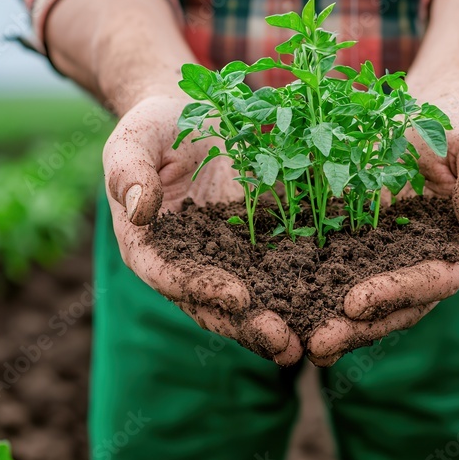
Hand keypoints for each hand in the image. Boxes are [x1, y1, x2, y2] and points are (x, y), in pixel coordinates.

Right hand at [103, 95, 304, 364]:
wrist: (188, 114)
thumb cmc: (152, 127)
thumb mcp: (133, 140)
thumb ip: (129, 172)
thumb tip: (140, 210)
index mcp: (147, 245)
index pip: (168, 276)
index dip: (201, 289)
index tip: (237, 297)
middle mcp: (186, 261)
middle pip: (211, 304)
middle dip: (247, 326)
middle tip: (283, 345)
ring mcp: (223, 257)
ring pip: (248, 300)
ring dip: (275, 322)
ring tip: (305, 345)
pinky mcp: (255, 242)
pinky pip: (277, 268)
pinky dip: (299, 287)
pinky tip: (328, 303)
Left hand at [305, 90, 458, 365]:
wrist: (428, 112)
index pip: (434, 280)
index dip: (396, 294)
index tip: (356, 302)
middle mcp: (429, 265)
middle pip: (397, 308)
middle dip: (358, 328)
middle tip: (318, 345)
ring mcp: (395, 262)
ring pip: (368, 306)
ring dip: (337, 326)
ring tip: (301, 344)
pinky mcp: (365, 249)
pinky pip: (341, 276)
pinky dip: (317, 295)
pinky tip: (287, 310)